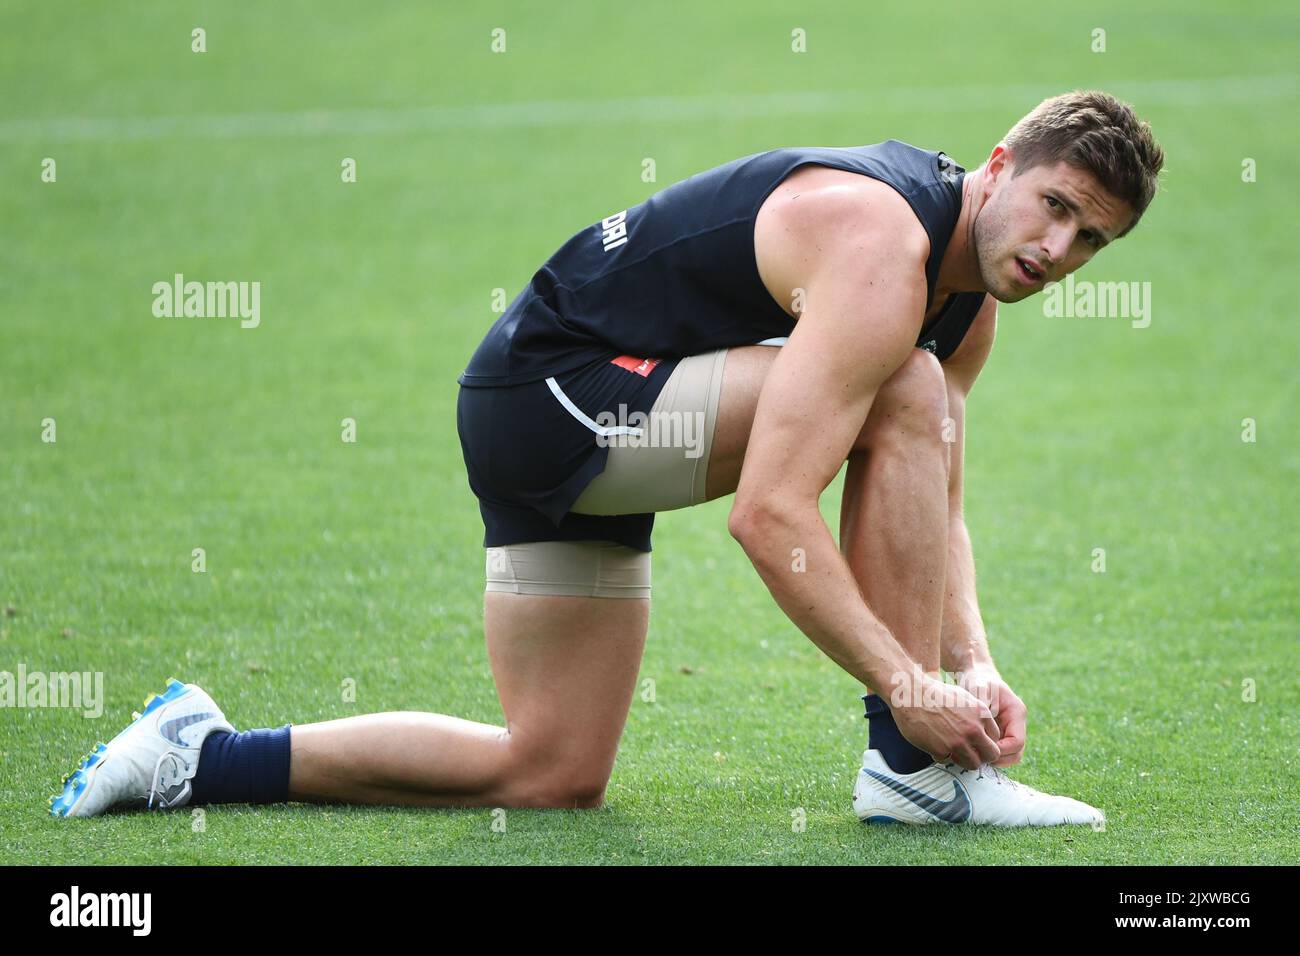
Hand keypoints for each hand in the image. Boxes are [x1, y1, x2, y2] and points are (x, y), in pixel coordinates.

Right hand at [888, 671, 1002, 770]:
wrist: (911, 693)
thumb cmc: (934, 693)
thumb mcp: (964, 698)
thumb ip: (978, 716)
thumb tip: (983, 733)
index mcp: (981, 714)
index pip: (996, 738)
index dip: (986, 742)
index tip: (976, 742)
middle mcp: (974, 730)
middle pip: (991, 755)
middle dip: (981, 755)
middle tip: (970, 752)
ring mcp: (958, 742)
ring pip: (973, 764)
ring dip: (964, 759)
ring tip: (952, 750)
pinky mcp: (941, 750)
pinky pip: (948, 761)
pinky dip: (941, 755)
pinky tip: (934, 743)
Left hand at [955, 665, 1026, 766]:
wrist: (976, 677)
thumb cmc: (978, 682)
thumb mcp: (979, 691)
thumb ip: (982, 709)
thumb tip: (982, 732)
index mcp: (1016, 714)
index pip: (1017, 742)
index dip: (1002, 750)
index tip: (983, 750)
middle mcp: (1016, 724)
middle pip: (1016, 753)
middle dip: (999, 759)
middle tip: (978, 758)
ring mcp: (1009, 730)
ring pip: (1009, 755)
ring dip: (994, 759)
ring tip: (974, 756)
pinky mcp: (1000, 734)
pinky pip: (998, 751)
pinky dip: (988, 755)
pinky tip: (972, 752)